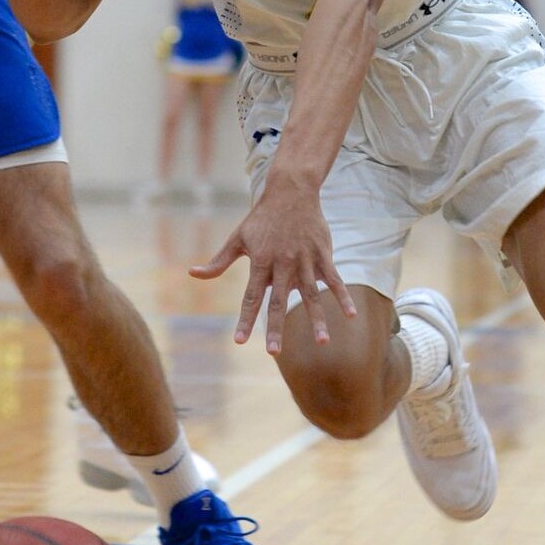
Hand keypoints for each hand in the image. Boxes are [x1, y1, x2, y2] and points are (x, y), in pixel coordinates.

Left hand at [190, 183, 355, 354]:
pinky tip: (351, 315)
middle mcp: (283, 263)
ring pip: (311, 294)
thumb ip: (219, 262)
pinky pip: (334, 279)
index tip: (240, 341)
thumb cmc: (261, 219)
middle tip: (274, 352)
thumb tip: (193, 274)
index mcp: (260, 261)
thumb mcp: (237, 238)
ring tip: (323, 342)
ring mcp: (305, 260)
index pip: (250, 297)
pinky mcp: (323, 254)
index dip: (245, 320)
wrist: (290, 191)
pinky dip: (343, 296)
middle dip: (276, 328)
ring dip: (318, 319)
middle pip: (278, 301)